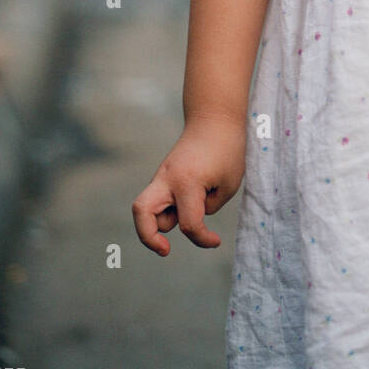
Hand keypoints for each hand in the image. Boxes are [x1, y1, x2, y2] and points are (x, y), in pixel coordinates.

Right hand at [131, 113, 246, 255]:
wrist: (214, 118)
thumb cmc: (227, 149)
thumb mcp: (228, 184)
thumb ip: (207, 208)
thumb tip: (187, 217)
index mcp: (187, 182)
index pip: (189, 224)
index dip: (203, 239)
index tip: (215, 241)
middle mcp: (167, 179)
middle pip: (141, 212)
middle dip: (148, 238)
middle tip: (165, 249)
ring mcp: (161, 176)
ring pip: (146, 208)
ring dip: (163, 220)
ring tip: (192, 209)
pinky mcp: (163, 175)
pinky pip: (157, 200)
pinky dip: (168, 209)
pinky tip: (190, 202)